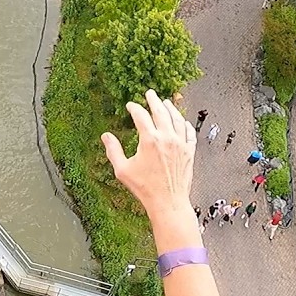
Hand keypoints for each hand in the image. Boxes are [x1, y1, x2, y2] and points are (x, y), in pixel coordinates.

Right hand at [101, 90, 195, 220]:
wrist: (168, 202)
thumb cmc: (144, 188)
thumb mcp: (122, 170)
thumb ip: (113, 150)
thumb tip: (106, 136)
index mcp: (149, 140)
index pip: (141, 116)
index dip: (134, 108)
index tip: (131, 106)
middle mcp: (167, 138)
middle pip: (161, 112)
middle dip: (154, 100)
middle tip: (150, 93)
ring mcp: (180, 144)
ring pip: (176, 119)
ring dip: (170, 108)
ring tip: (167, 102)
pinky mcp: (189, 152)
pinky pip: (189, 132)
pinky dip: (184, 124)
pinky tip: (182, 121)